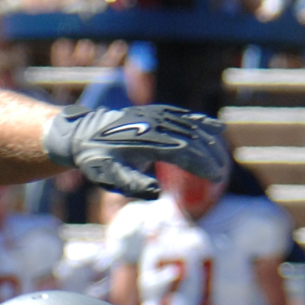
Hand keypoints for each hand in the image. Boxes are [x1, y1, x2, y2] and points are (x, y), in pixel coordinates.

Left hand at [40, 104, 229, 195]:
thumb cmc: (97, 161)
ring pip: (191, 127)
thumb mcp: (109, 177)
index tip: (215, 178)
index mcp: (146, 142)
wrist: (83, 134)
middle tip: (220, 174)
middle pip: (192, 139)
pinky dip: (202, 122)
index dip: (202, 165)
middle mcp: (154, 125)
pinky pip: (184, 116)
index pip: (184, 153)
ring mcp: (156, 115)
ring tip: (221, 159)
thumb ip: (132, 184)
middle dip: (210, 156)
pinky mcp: (155, 111)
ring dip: (210, 142)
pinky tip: (217, 128)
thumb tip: (156, 193)